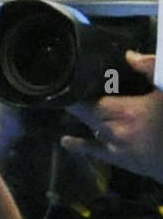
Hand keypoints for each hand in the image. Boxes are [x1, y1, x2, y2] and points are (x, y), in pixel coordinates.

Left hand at [63, 52, 162, 182]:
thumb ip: (153, 68)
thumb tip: (130, 56)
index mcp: (128, 113)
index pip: (89, 101)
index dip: (75, 88)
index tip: (66, 75)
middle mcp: (118, 132)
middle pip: (88, 113)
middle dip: (78, 100)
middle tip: (68, 85)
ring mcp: (120, 150)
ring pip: (92, 130)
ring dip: (85, 117)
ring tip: (71, 102)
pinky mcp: (126, 163)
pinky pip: (98, 154)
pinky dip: (81, 146)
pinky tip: (65, 141)